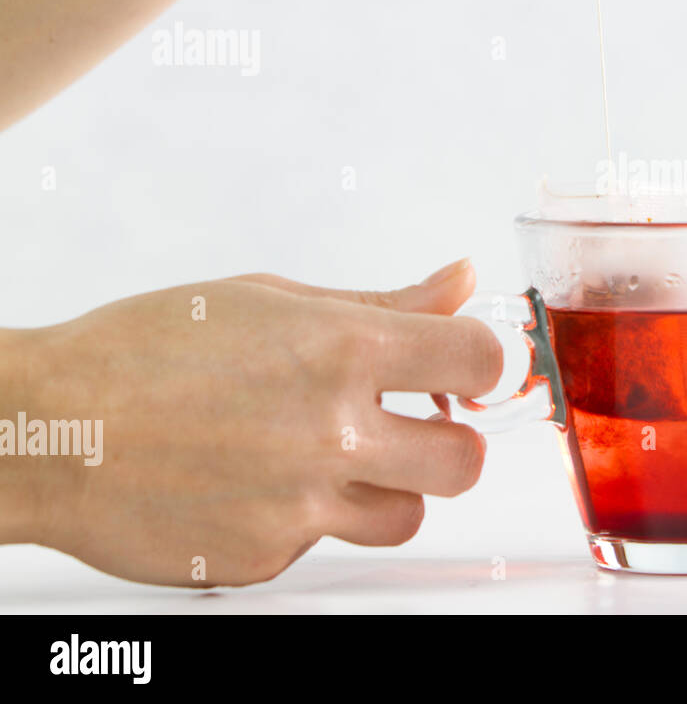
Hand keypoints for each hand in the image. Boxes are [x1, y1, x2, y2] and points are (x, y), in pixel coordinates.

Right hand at [2, 259, 499, 586]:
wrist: (48, 431)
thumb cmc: (145, 351)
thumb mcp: (271, 300)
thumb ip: (382, 302)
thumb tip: (460, 282)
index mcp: (339, 352)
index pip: (478, 361)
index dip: (483, 364)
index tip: (463, 369)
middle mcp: (330, 434)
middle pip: (462, 461)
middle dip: (449, 440)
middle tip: (413, 424)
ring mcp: (299, 507)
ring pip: (405, 517)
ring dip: (387, 489)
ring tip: (330, 457)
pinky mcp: (265, 560)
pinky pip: (323, 547)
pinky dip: (308, 520)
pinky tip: (260, 485)